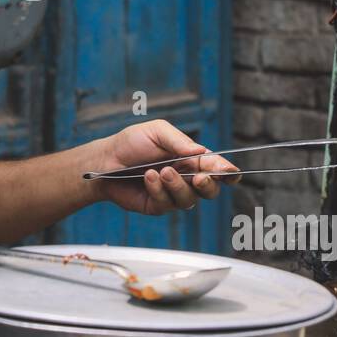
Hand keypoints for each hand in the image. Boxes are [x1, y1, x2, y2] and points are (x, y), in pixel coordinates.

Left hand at [89, 119, 239, 215]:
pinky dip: (158, 190)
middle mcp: (185, 177)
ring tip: (162, 171)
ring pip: (189, 199)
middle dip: (208, 185)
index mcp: (190, 158)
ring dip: (177, 185)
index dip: (227, 172)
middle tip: (198, 177)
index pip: (216, 167)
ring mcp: (172, 193)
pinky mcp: (158, 205)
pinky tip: (148, 178)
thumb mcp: (156, 132)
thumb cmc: (130, 143)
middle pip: (210, 189)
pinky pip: (167, 204)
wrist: (105, 160)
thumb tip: (201, 152)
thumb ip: (179, 141)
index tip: (231, 173)